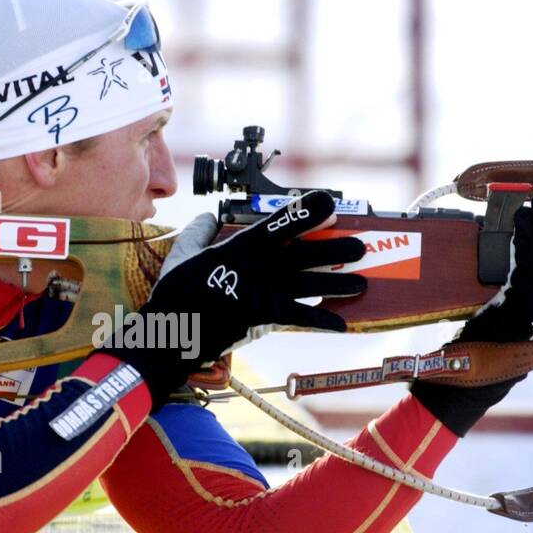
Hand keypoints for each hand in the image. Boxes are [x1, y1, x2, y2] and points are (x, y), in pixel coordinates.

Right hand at [108, 190, 366, 407]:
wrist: (171, 330)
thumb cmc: (174, 291)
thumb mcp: (183, 253)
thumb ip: (199, 232)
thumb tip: (207, 218)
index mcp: (242, 245)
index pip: (281, 222)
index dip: (307, 210)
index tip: (329, 201)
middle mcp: (259, 265)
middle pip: (307, 253)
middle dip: (336, 248)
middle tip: (360, 246)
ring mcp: (264, 291)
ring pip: (311, 283)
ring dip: (338, 283)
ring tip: (361, 283)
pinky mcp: (263, 316)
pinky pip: (299, 317)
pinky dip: (321, 321)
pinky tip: (341, 325)